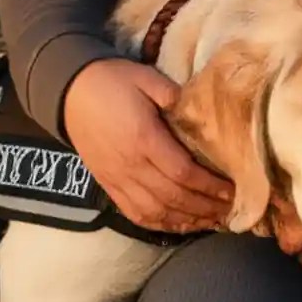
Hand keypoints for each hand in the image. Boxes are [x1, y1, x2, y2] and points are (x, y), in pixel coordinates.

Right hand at [64, 58, 233, 232]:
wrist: (68, 92)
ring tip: (212, 220)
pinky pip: (136, 214)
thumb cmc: (111, 82)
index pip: (183, 173)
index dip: (210, 186)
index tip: (232, 189)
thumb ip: (174, 95)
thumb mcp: (146, 77)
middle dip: (206, 207)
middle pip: (174, 198)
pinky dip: (161, 224)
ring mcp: (118, 179)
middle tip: (231, 210)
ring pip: (157, 212)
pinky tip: (181, 224)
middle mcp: (131, 165)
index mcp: (144, 138)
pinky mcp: (109, 186)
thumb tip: (201, 112)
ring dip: (187, 220)